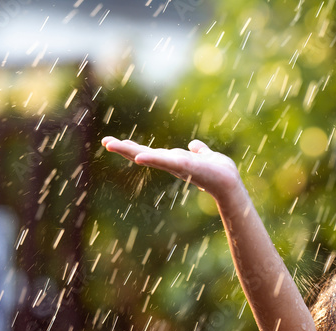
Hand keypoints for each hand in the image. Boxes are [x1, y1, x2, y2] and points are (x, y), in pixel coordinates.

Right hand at [101, 137, 242, 199]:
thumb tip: (195, 145)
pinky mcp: (185, 166)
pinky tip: (139, 158)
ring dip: (131, 151)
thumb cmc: (220, 172)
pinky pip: (166, 162)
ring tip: (112, 145)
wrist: (230, 183)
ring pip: (150, 156)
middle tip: (105, 142)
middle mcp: (172, 164)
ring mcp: (176, 165)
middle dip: (125, 148)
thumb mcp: (208, 156)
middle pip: (144, 154)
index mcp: (174, 160)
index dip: (132, 148)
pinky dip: (153, 159)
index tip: (112, 142)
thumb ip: (201, 151)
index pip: (149, 152)